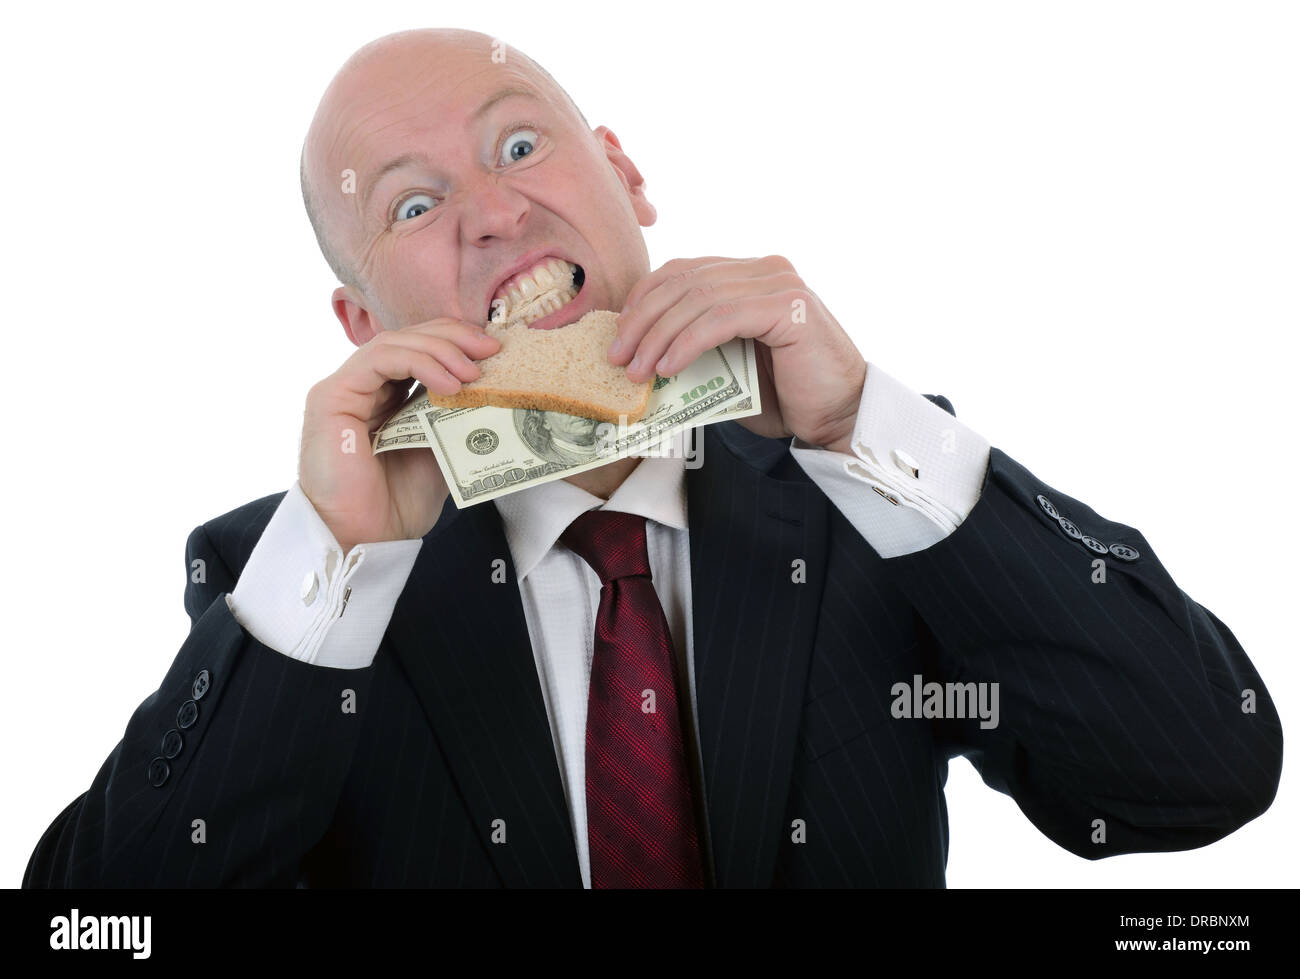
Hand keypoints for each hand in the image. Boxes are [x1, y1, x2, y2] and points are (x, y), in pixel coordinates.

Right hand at [299, 319, 500, 552]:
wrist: (366, 538)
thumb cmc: (397, 504)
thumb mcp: (442, 452)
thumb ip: (456, 417)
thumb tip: (493, 389)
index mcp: (387, 396)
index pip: (420, 349)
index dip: (455, 342)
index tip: (494, 351)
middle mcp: (364, 387)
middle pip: (409, 338)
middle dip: (453, 338)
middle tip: (491, 349)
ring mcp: (346, 388)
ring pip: (394, 343)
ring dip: (439, 350)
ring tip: (472, 371)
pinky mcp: (332, 395)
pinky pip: (378, 360)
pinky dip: (418, 363)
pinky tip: (447, 383)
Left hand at [610, 255, 866, 452]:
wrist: (839, 418)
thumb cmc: (786, 398)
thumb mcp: (727, 367)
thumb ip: (693, 349)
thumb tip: (638, 354)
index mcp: (751, 276)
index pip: (684, 270)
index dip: (645, 297)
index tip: (619, 333)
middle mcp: (766, 270)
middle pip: (684, 280)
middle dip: (642, 318)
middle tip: (617, 356)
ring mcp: (779, 284)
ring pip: (698, 298)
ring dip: (658, 335)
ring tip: (637, 370)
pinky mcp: (788, 308)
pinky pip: (721, 318)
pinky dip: (687, 342)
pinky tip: (669, 366)